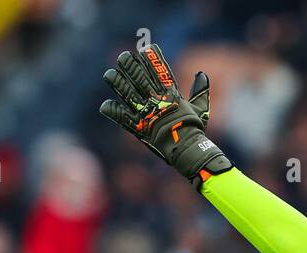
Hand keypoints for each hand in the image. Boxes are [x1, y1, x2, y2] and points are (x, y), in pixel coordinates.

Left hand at [99, 43, 231, 186]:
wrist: (186, 150)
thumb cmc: (194, 130)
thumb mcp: (200, 108)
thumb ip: (200, 91)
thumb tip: (202, 74)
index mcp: (171, 95)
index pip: (161, 72)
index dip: (153, 60)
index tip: (146, 49)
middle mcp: (156, 101)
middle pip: (140, 79)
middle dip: (131, 67)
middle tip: (123, 57)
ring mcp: (146, 114)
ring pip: (128, 94)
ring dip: (118, 84)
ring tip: (109, 75)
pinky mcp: (138, 127)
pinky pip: (122, 119)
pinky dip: (114, 112)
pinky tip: (105, 105)